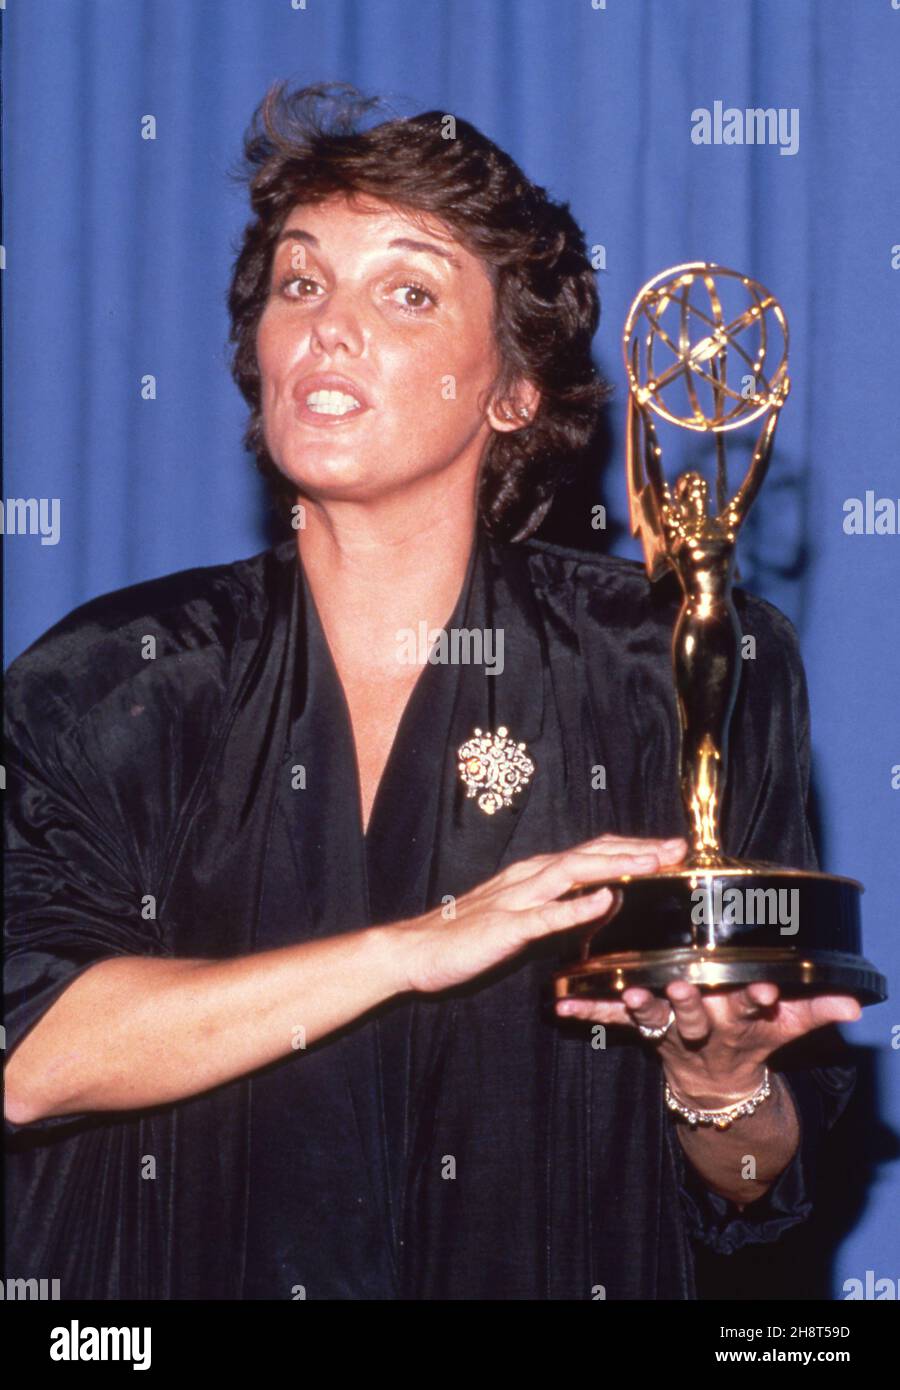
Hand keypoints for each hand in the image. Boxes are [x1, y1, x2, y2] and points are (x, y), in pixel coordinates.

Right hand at [399, 833, 688, 994]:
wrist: (417, 950)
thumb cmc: (467, 935)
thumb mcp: (521, 915)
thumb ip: (556, 906)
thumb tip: (598, 901)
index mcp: (535, 874)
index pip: (592, 853)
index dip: (632, 847)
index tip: (671, 847)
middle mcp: (530, 877)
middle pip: (591, 854)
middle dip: (636, 849)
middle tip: (677, 847)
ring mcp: (517, 899)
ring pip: (573, 873)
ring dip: (615, 866)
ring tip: (651, 862)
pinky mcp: (506, 927)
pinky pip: (546, 915)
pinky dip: (577, 906)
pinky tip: (604, 900)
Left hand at [557, 979, 861, 1102]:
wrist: (715, 1084)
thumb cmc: (750, 1039)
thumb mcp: (785, 1029)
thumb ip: (816, 1011)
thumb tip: (854, 1004)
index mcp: (737, 1018)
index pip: (753, 1006)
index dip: (759, 998)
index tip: (766, 988)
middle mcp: (701, 1023)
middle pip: (694, 1012)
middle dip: (688, 1000)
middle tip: (682, 984)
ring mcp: (667, 1029)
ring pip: (651, 1016)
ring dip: (636, 1004)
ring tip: (626, 991)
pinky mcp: (639, 1029)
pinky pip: (609, 1021)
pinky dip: (585, 1011)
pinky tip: (559, 1003)